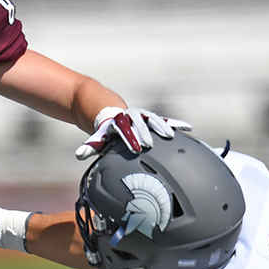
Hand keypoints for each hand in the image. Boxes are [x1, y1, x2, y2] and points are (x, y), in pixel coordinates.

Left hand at [75, 107, 191, 159]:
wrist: (110, 112)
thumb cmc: (106, 131)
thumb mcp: (98, 137)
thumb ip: (91, 146)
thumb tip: (79, 155)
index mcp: (119, 124)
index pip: (125, 131)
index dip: (130, 139)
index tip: (136, 148)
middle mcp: (132, 118)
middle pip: (139, 126)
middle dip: (146, 134)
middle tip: (151, 144)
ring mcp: (143, 116)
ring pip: (153, 121)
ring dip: (162, 127)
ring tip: (170, 136)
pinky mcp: (151, 118)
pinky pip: (165, 120)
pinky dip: (176, 124)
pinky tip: (188, 127)